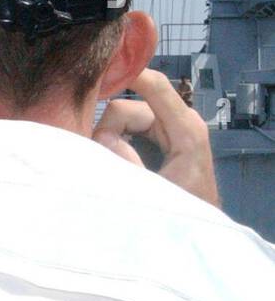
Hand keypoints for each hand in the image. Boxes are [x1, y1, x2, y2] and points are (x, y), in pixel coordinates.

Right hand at [94, 69, 219, 206]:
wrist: (199, 229)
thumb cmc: (180, 212)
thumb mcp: (152, 190)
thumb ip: (126, 163)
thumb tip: (102, 139)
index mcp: (186, 131)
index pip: (156, 86)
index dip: (130, 73)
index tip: (102, 70)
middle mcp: (180, 123)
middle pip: (127, 108)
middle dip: (109, 132)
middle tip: (106, 161)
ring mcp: (170, 127)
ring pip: (122, 119)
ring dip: (110, 139)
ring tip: (114, 166)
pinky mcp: (162, 134)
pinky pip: (128, 126)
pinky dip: (116, 138)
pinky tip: (117, 157)